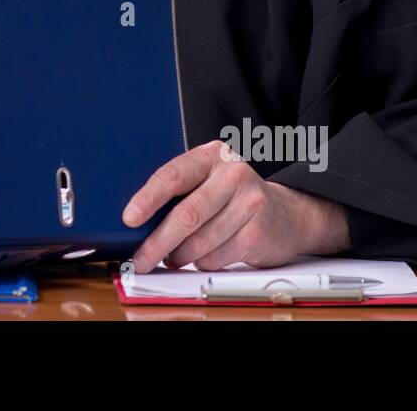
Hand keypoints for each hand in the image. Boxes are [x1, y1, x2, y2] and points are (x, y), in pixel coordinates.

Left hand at [122, 140, 349, 272]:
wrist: (286, 213)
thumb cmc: (232, 197)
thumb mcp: (206, 180)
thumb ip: (178, 191)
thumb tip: (137, 220)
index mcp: (211, 155)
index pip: (173, 175)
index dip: (148, 198)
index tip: (129, 217)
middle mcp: (232, 174)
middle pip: (186, 215)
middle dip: (157, 241)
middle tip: (140, 258)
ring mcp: (249, 202)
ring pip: (199, 242)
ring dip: (179, 256)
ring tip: (173, 256)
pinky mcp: (257, 232)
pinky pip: (216, 257)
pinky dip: (202, 262)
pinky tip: (203, 255)